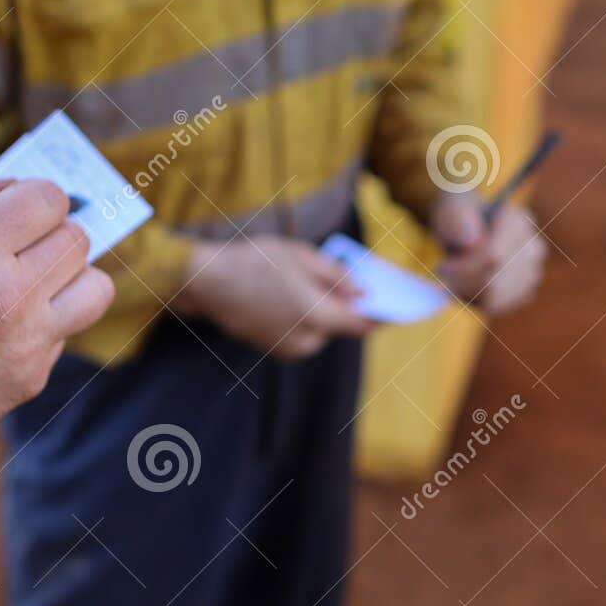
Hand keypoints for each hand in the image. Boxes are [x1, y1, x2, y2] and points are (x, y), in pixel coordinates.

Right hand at [0, 172, 114, 475]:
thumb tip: (16, 188)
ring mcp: (24, 342)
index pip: (49, 199)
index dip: (35, 199)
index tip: (19, 212)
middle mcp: (6, 295)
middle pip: (77, 240)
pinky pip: (66, 332)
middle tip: (21, 247)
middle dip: (51, 235)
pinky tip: (1, 329)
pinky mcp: (30, 378)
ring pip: (95, 288)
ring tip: (31, 282)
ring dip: (70, 277)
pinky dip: (44, 323)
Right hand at [173, 236, 375, 359]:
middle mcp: (307, 341)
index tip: (397, 308)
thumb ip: (339, 278)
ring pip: (320, 329)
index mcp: (318, 317)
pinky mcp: (274, 349)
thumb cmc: (256, 262)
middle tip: (336, 276)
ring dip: (321, 309)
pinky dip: (303, 316)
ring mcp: (288, 349)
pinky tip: (285, 293)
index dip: (382, 317)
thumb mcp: (304, 257)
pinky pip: (302, 333)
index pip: (362, 325)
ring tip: (299, 280)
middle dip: (343, 304)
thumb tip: (365, 293)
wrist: (208, 282)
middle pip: (339, 326)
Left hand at [432, 194, 546, 315]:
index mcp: (518, 220)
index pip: (493, 257)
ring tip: (453, 278)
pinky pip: (498, 306)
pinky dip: (477, 301)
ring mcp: (533, 272)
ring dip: (467, 291)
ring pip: (496, 296)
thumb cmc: (458, 220)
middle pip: (494, 280)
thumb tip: (472, 242)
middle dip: (462, 282)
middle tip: (443, 273)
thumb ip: (457, 218)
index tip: (441, 266)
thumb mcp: (449, 212)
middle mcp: (533, 247)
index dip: (462, 268)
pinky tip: (467, 287)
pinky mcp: (525, 292)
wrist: (465, 232)